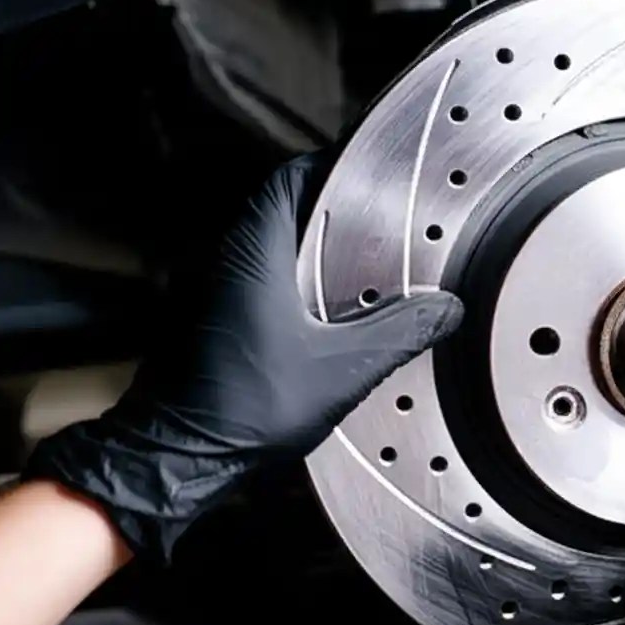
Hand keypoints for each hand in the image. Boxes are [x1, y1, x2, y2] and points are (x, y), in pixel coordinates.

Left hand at [23, 153, 463, 562]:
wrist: (180, 459)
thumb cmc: (243, 410)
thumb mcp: (343, 369)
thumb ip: (400, 333)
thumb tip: (445, 310)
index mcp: (255, 255)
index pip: (290, 179)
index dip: (330, 165)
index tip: (365, 168)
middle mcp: (228, 264)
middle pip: (285, 210)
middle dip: (333, 210)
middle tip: (378, 218)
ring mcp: (215, 294)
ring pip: (273, 249)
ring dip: (316, 250)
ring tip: (365, 266)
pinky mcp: (214, 323)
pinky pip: (261, 283)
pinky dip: (297, 284)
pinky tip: (332, 316)